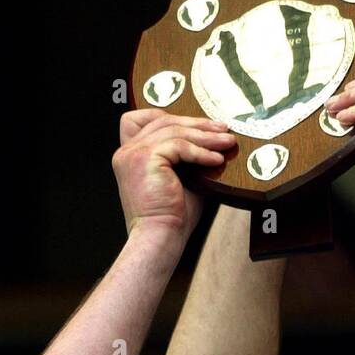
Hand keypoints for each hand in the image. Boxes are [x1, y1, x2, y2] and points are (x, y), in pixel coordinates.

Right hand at [112, 109, 235, 239]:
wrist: (159, 237)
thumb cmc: (170, 218)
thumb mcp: (179, 180)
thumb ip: (185, 159)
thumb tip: (211, 145)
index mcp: (129, 155)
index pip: (145, 119)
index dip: (172, 116)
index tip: (200, 124)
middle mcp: (127, 151)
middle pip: (164, 121)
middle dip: (197, 124)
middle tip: (222, 129)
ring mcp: (134, 153)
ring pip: (174, 131)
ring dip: (205, 136)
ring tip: (227, 142)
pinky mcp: (146, 158)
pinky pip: (180, 146)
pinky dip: (201, 152)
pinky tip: (216, 160)